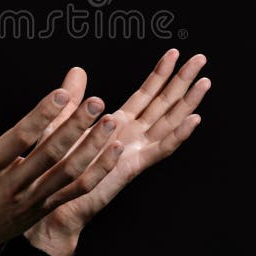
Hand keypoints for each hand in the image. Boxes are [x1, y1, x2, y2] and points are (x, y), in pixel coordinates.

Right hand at [0, 72, 124, 255]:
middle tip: (97, 103)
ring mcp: (31, 200)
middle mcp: (11, 186)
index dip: (42, 115)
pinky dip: (98, 171)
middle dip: (76, 127)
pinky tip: (114, 150)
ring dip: (93, 148)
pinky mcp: (45, 208)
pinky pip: (77, 191)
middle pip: (49, 154)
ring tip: (111, 122)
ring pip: (68, 174)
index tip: (63, 94)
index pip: (19, 138)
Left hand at [24, 49, 210, 255]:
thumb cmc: (55, 167)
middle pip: (164, 103)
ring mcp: (136, 150)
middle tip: (200, 58)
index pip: (145, 94)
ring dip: (188, 102)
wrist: (51, 203)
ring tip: (204, 82)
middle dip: (182, 80)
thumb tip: (77, 69)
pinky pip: (159, 149)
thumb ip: (73, 97)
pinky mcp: (132, 166)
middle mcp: (132, 135)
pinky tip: (193, 119)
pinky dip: (178, 135)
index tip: (174, 52)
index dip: (160, 73)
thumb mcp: (61, 123)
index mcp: (119, 124)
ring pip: (169, 122)